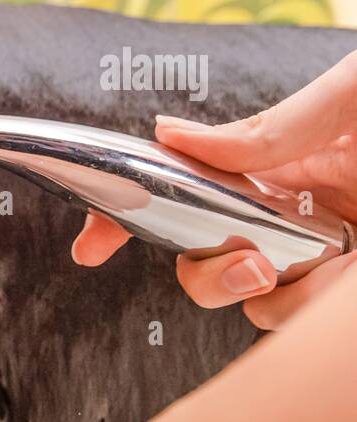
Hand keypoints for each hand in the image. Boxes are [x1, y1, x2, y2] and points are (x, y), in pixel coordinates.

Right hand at [73, 53, 356, 328]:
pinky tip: (350, 275)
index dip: (124, 219)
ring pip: (248, 300)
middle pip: (201, 263)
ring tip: (332, 264)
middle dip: (207, 276)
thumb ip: (264, 126)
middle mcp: (280, 216)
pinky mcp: (339, 298)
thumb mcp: (343, 101)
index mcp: (268, 165)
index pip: (179, 193)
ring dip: (269, 292)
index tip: (90, 250)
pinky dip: (311, 306)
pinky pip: (295, 320)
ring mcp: (311, 256)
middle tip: (253, 264)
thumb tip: (165, 134)